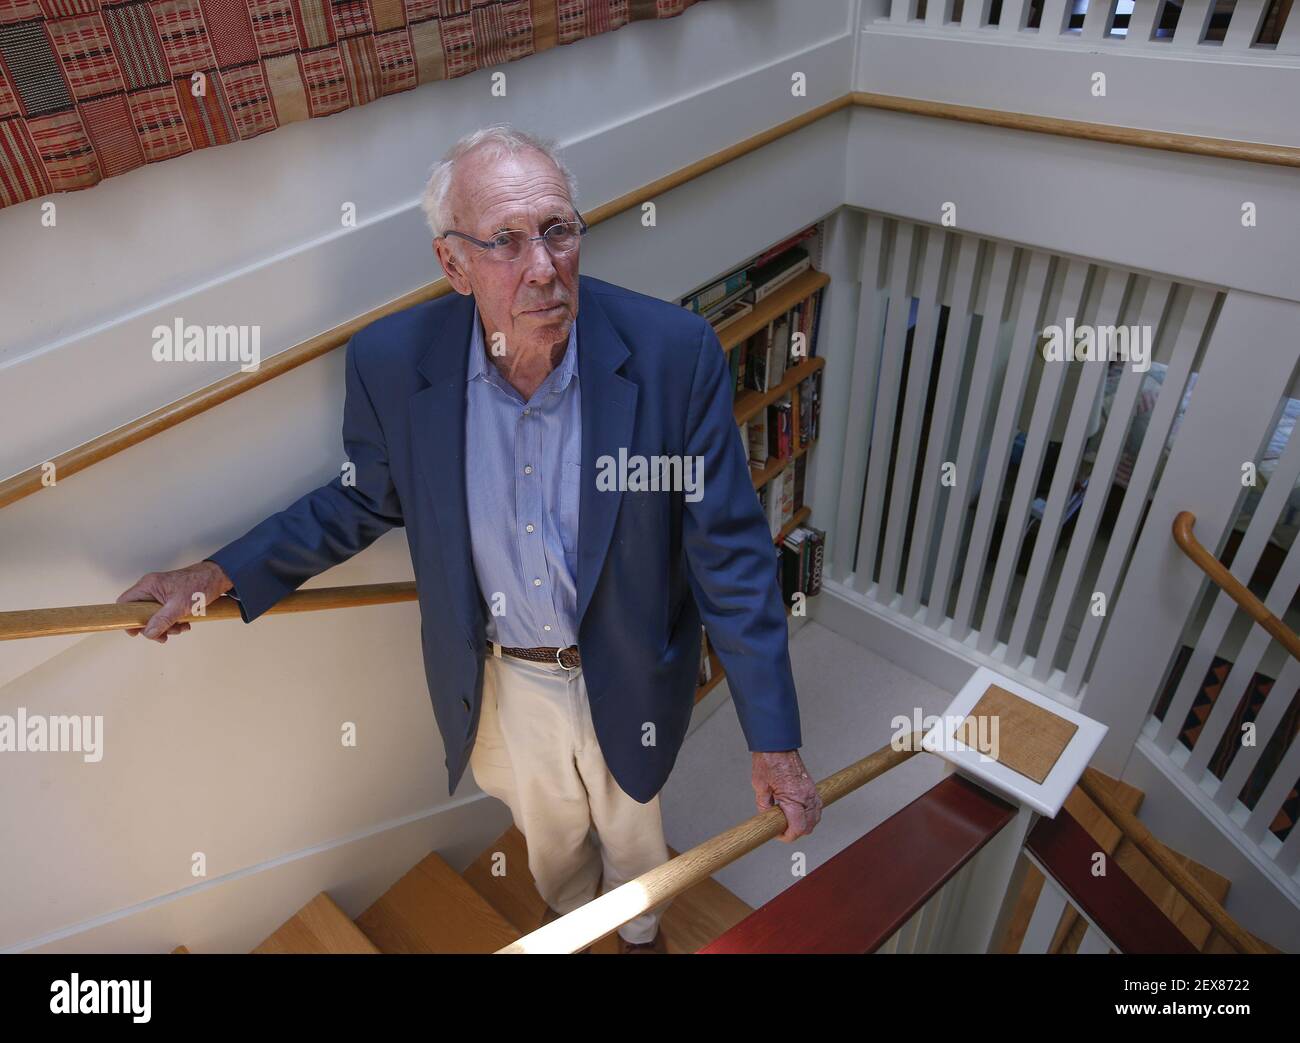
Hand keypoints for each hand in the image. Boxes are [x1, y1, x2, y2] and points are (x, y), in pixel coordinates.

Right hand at [115, 560, 233, 642]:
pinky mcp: (170, 599)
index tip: (136, 633)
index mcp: (148, 585)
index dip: (127, 619)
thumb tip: (148, 633)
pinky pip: (165, 615)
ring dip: (166, 627)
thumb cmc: (200, 584)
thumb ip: (162, 620)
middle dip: (153, 627)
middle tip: (165, 636)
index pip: (125, 603)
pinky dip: (173, 623)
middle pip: (140, 614)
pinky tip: (185, 624)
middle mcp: (151, 589)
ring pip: (153, 617)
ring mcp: (160, 594)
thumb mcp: (180, 606)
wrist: (219, 578)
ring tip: (181, 628)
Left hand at [752, 749, 821, 841]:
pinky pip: (817, 807)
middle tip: (781, 828)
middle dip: (796, 832)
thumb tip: (766, 818)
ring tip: (788, 820)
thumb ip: (764, 806)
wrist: (778, 744)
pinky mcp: (812, 787)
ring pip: (816, 818)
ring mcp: (812, 791)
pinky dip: (810, 814)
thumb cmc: (769, 760)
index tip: (779, 834)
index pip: (798, 828)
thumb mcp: (760, 786)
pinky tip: (798, 812)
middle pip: (809, 827)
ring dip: (804, 824)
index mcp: (794, 797)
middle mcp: (807, 796)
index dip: (788, 836)